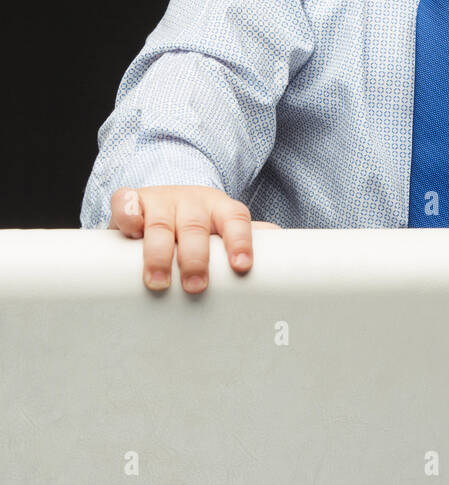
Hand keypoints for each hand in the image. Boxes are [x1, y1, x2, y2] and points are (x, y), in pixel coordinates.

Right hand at [108, 185, 279, 292]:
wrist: (163, 199)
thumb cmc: (199, 225)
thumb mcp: (223, 232)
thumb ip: (248, 244)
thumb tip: (286, 262)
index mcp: (220, 208)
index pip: (236, 219)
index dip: (240, 241)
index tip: (242, 267)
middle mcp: (192, 202)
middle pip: (196, 225)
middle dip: (196, 257)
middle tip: (196, 286)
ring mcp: (161, 199)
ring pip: (161, 222)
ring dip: (159, 252)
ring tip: (159, 281)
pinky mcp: (131, 200)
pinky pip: (125, 202)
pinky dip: (127, 214)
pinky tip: (130, 231)